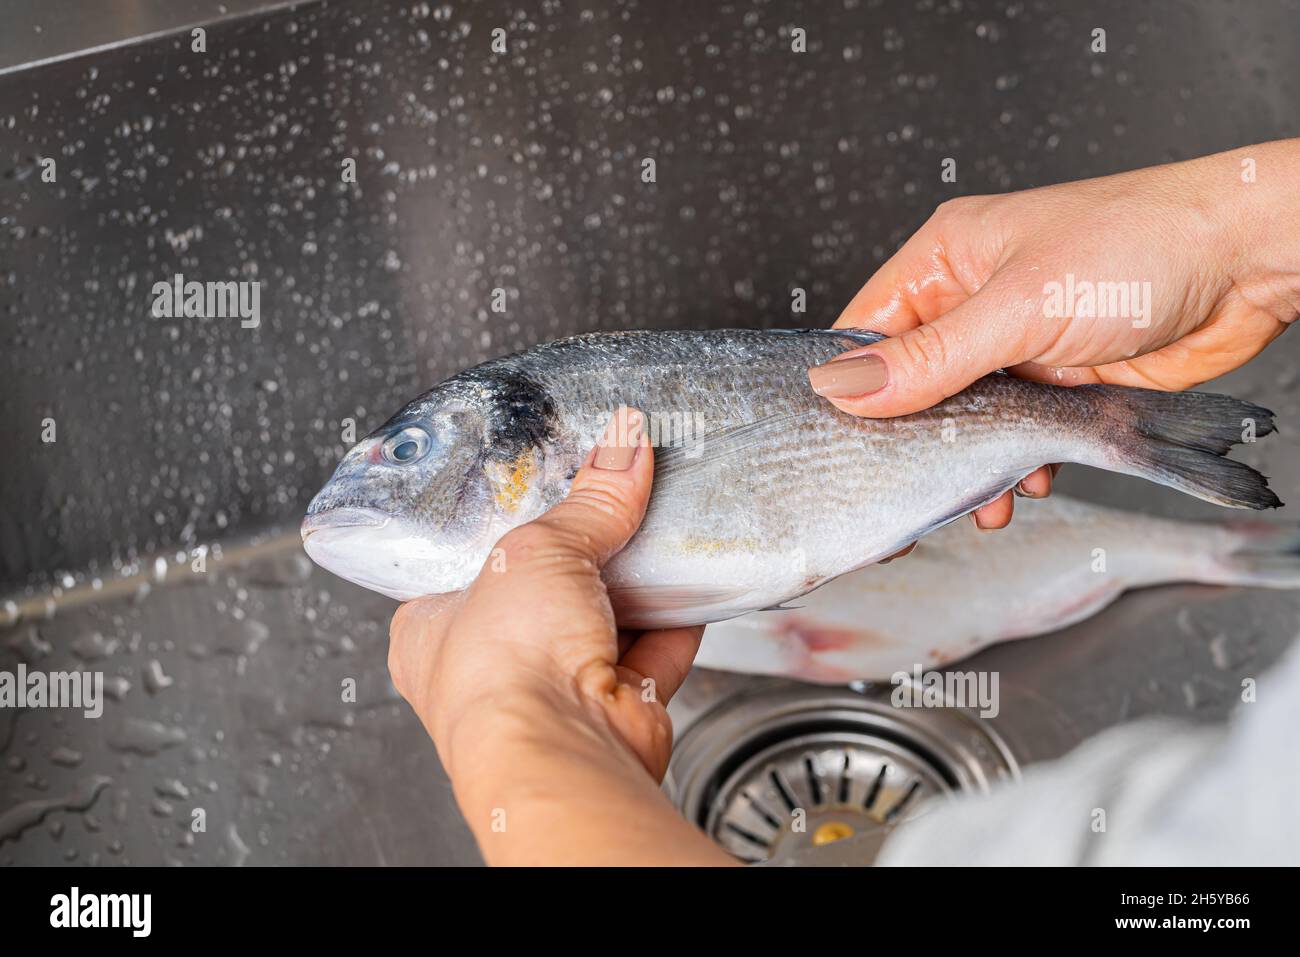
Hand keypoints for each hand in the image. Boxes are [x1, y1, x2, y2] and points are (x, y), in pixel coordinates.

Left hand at [387, 407, 733, 865]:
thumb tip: (623, 444)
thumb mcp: (536, 550)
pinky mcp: (616, 704)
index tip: (549, 484)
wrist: (563, 750)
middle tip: (613, 494)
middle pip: (547, 585)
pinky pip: (653, 647)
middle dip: (585, 548)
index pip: (472, 559)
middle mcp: (493, 662)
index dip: (511, 519)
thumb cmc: (503, 667)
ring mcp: (557, 686)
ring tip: (657, 519)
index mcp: (436, 626)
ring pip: (605, 615)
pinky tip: (689, 575)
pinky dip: (676, 615)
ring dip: (635, 578)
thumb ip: (589, 500)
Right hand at [811, 139, 1298, 528]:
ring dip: (969, 460)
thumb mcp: (1020, 307)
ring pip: (962, 416)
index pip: (867, 330)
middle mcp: (973, 298)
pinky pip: (1013, 431)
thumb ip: (930, 358)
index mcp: (947, 257)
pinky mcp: (1057, 377)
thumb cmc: (1142, 247)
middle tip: (907, 492)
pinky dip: (1015, 462)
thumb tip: (842, 389)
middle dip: (914, 439)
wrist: (1251, 264)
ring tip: (979, 498)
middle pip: (911, 383)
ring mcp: (1015, 341)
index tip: (842, 448)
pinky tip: (1027, 484)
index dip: (851, 391)